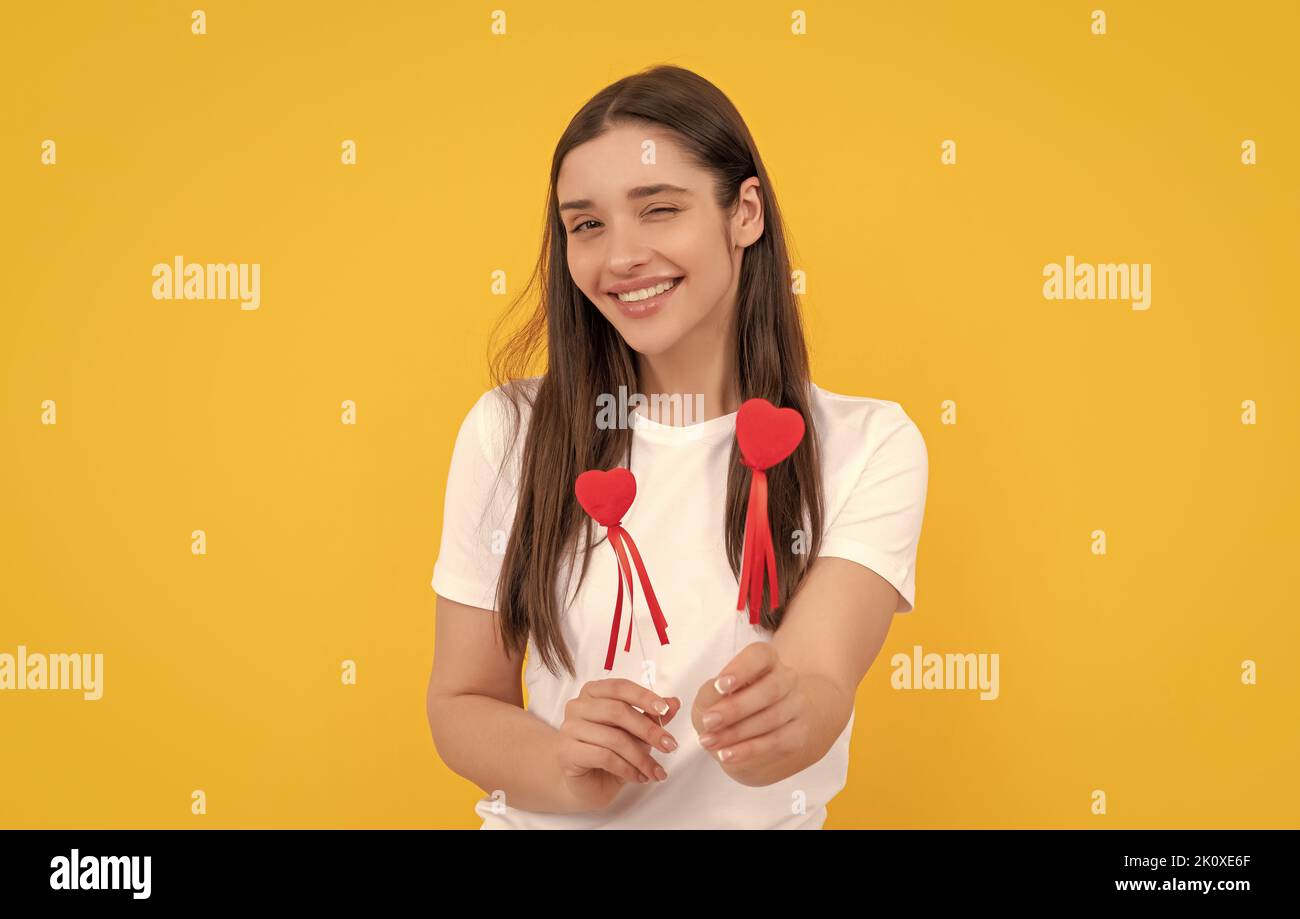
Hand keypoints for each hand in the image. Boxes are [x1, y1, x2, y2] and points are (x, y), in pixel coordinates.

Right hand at [555, 678, 681, 811]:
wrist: (586, 783)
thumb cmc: (609, 751)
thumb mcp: (636, 731)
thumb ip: (651, 715)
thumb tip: (673, 702)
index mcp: (593, 692)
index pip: (620, 687)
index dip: (644, 697)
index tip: (665, 710)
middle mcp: (577, 706)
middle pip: (617, 711)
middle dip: (648, 730)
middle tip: (669, 746)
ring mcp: (569, 728)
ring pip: (613, 738)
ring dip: (641, 757)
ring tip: (655, 771)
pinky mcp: (567, 752)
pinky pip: (604, 757)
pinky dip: (627, 768)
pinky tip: (638, 777)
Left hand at [691, 641, 808, 780]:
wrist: (749, 733)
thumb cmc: (726, 705)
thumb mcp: (711, 696)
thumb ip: (711, 693)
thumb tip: (717, 695)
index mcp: (766, 659)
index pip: (760, 656)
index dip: (741, 669)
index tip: (720, 685)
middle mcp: (786, 678)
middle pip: (770, 689)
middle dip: (736, 708)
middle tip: (709, 721)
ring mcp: (796, 705)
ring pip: (772, 718)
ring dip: (737, 733)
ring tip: (710, 742)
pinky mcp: (798, 732)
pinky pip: (776, 742)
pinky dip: (748, 750)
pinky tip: (727, 754)